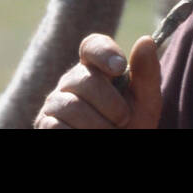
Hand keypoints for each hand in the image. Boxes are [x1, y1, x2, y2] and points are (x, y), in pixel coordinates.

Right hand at [33, 33, 161, 128]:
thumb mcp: (146, 101)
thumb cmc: (133, 125)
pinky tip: (87, 137)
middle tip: (124, 119)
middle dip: (112, 104)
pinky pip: (57, 127)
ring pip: (72, 106)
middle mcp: (72, 81)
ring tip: (109, 132)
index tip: (120, 68)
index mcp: (96, 68)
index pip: (92, 45)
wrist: (118, 153)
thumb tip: (145, 40)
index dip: (104, 52)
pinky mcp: (45, 125)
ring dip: (99, 125)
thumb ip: (146, 73)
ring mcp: (55, 103)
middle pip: (86, 79)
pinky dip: (80, 134)